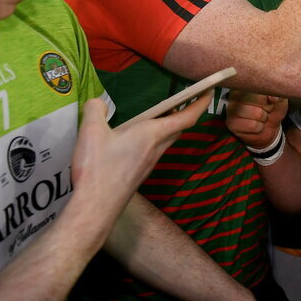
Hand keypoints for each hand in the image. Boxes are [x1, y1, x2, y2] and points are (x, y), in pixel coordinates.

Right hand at [71, 95, 207, 223]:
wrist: (95, 209)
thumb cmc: (97, 169)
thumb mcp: (90, 131)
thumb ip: (95, 109)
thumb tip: (98, 102)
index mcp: (152, 134)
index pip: (187, 117)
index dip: (201, 103)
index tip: (210, 91)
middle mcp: (156, 149)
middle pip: (178, 128)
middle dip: (184, 112)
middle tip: (181, 98)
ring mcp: (149, 164)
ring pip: (166, 140)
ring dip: (167, 126)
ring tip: (157, 114)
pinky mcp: (139, 174)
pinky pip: (153, 151)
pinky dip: (153, 139)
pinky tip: (134, 139)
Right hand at [226, 90, 287, 149]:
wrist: (269, 128)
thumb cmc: (272, 109)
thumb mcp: (280, 98)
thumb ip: (277, 93)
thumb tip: (272, 97)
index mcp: (247, 83)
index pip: (260, 86)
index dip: (268, 95)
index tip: (269, 99)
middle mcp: (235, 94)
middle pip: (258, 99)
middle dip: (267, 107)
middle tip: (265, 109)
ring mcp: (231, 108)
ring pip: (256, 113)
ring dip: (263, 118)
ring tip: (260, 117)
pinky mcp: (231, 123)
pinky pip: (252, 125)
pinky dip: (258, 127)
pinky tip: (255, 125)